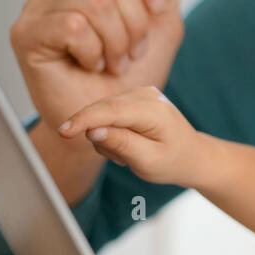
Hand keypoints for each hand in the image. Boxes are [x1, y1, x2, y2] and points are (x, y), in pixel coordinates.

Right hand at [10, 0, 182, 130]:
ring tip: (112, 63)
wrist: (112, 121)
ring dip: (116, 42)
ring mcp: (40, 7)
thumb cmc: (130, 79)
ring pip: (96, 1)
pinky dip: (93, 52)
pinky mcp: (26, 32)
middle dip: (136, 22)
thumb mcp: (162, 32)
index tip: (157, 11)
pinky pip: (74, 26)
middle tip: (130, 52)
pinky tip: (89, 66)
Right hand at [57, 86, 205, 186]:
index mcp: (154, 110)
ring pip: (101, 113)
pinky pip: (106, 113)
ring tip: (129, 153)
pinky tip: (127, 143)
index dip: (84, 120)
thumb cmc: (173, 161)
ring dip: (106, 137)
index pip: (110, 111)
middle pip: (102, 110)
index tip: (63, 132)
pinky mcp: (132, 97)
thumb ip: (121, 144)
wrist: (191, 155)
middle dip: (101, 137)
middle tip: (121, 159)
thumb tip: (93, 130)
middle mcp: (146, 95)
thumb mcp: (148, 161)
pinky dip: (110, 131)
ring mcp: (139, 93)